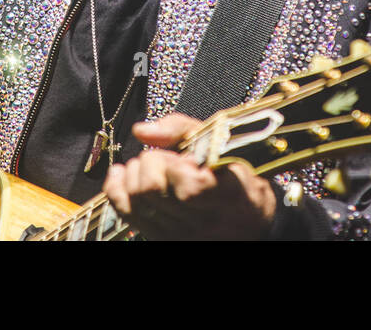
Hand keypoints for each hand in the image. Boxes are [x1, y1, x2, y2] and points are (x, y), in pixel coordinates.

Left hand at [101, 112, 277, 239]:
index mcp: (228, 196)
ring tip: (147, 166)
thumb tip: (142, 130)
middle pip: (151, 191)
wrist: (253, 223)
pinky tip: (121, 175)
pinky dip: (117, 190)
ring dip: (133, 174)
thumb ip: (181, 129)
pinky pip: (127, 214)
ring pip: (135, 203)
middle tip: (163, 158)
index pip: (186, 188)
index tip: (183, 157)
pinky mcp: (165, 240)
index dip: (175, 165)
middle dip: (149, 163)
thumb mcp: (222, 141)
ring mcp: (183, 236)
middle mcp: (204, 222)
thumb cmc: (239, 177)